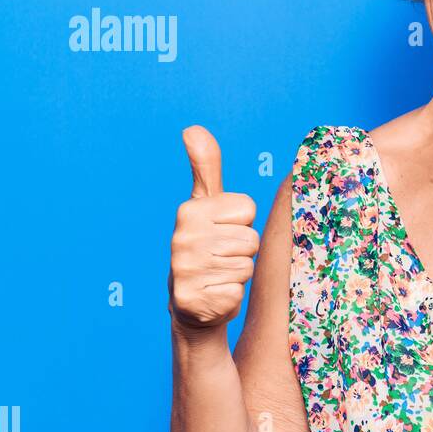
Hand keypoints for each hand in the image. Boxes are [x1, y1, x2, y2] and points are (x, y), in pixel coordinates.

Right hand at [167, 126, 258, 334]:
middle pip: (250, 239)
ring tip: (219, 274)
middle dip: (244, 251)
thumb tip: (192, 128)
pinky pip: (237, 292)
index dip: (243, 224)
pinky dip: (231, 297)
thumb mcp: (208, 204)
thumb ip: (206, 167)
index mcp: (190, 210)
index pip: (248, 209)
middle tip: (223, 258)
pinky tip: (215, 294)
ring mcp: (185, 270)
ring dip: (238, 273)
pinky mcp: (192, 300)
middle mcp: (182, 237)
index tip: (225, 232)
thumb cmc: (208, 246)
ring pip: (246, 265)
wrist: (194, 303)